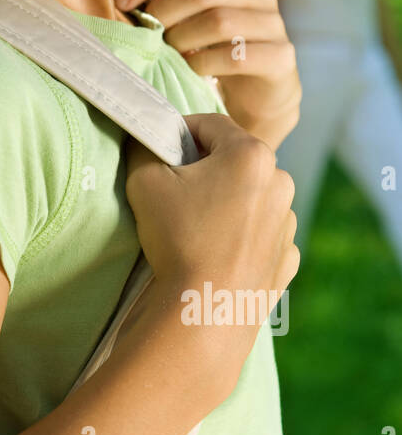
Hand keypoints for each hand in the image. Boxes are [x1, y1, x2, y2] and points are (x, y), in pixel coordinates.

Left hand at [114, 0, 300, 149]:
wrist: (253, 96)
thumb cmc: (208, 51)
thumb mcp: (185, 17)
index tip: (120, 2)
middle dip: (164, 13)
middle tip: (148, 37)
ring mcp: (273, 21)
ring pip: (217, 21)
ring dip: (182, 41)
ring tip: (169, 55)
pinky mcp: (281, 57)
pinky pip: (234, 56)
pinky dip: (204, 65)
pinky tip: (191, 72)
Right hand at [125, 111, 299, 399]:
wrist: (204, 311)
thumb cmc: (176, 237)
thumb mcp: (144, 180)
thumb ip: (145, 148)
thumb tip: (149, 141)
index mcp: (251, 155)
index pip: (209, 123)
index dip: (179, 132)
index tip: (159, 151)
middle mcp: (282, 182)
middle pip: (234, 160)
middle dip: (205, 169)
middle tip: (173, 193)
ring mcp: (289, 223)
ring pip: (250, 198)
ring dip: (226, 202)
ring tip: (195, 229)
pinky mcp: (288, 259)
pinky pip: (261, 234)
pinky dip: (240, 236)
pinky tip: (216, 253)